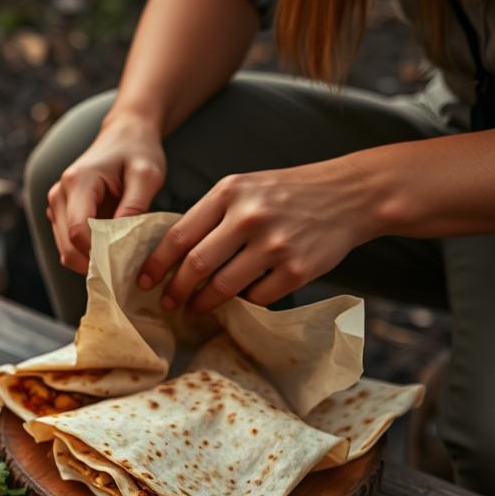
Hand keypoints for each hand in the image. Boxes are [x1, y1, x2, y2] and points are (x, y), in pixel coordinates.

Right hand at [47, 114, 165, 272]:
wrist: (124, 134)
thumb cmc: (138, 151)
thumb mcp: (147, 174)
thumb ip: (135, 205)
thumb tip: (121, 240)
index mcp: (77, 182)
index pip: (77, 231)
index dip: (98, 254)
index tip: (125, 263)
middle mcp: (59, 194)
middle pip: (67, 246)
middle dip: (94, 263)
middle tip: (126, 271)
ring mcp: (55, 204)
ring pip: (65, 250)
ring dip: (90, 260)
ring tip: (120, 259)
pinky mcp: (59, 213)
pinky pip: (68, 244)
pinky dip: (87, 253)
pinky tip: (111, 249)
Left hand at [137, 158, 383, 312]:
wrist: (350, 194)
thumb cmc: (286, 193)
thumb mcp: (244, 187)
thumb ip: (210, 214)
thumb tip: (170, 255)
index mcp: (229, 192)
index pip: (179, 236)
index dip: (156, 264)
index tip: (143, 282)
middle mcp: (249, 216)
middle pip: (196, 265)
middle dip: (176, 290)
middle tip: (167, 303)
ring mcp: (275, 244)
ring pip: (223, 286)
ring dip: (203, 303)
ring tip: (195, 308)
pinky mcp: (298, 269)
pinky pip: (258, 297)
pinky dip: (245, 301)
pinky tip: (241, 298)